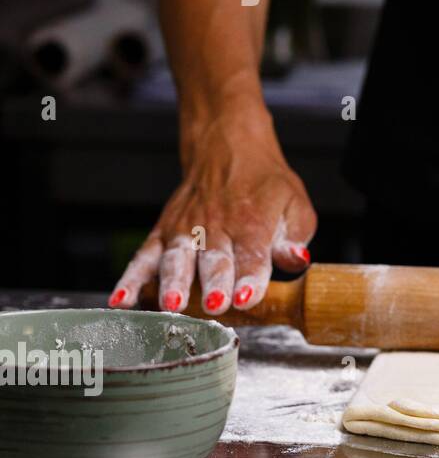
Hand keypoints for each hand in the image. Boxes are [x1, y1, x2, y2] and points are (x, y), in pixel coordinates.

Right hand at [108, 106, 315, 314]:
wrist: (228, 149)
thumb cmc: (266, 186)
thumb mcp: (295, 205)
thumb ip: (295, 238)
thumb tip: (297, 259)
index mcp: (253, 223)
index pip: (252, 255)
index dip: (250, 279)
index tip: (246, 298)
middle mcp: (217, 226)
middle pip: (214, 260)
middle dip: (214, 285)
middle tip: (214, 307)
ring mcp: (186, 230)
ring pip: (177, 259)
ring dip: (174, 283)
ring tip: (172, 306)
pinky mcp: (163, 232)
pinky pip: (144, 256)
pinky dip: (131, 279)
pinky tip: (121, 300)